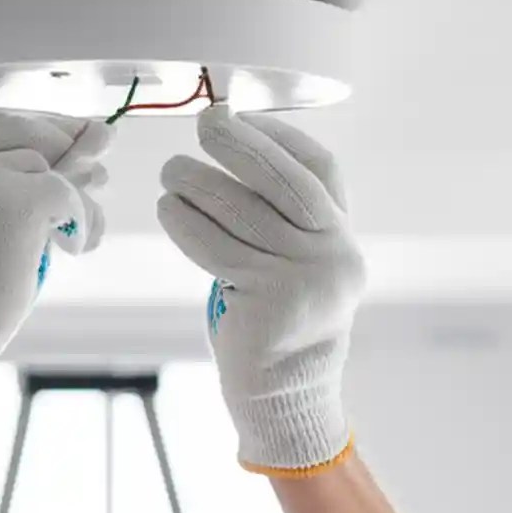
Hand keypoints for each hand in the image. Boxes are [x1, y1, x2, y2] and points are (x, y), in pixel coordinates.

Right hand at [0, 111, 111, 423]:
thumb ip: (24, 185)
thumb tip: (97, 135)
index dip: (33, 127)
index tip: (65, 138)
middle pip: (22, 129)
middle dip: (66, 142)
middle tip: (98, 171)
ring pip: (49, 167)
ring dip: (76, 199)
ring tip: (78, 235)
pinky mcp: (15, 202)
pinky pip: (68, 195)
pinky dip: (82, 222)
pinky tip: (74, 248)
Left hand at [157, 105, 364, 475]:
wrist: (283, 398)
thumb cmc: (276, 323)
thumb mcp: (294, 266)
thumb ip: (279, 220)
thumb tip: (234, 149)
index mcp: (343, 241)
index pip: (322, 171)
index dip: (282, 137)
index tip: (246, 114)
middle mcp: (334, 256)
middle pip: (285, 181)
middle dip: (241, 145)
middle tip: (205, 122)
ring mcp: (307, 279)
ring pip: (244, 212)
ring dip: (200, 182)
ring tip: (171, 171)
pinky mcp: (271, 300)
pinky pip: (218, 247)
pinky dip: (187, 222)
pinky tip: (169, 209)